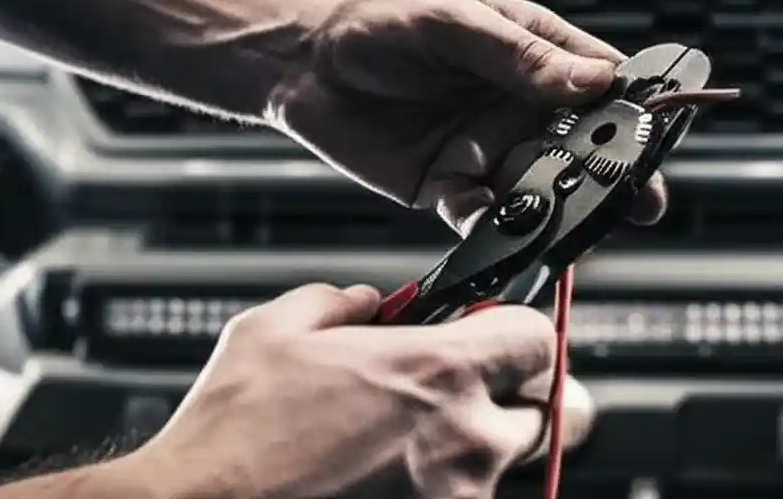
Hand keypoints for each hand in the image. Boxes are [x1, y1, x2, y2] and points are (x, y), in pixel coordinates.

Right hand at [112, 284, 594, 498]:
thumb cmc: (233, 436)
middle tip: (460, 390)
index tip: (492, 331)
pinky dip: (438, 489)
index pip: (538, 339)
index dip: (516, 329)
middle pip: (548, 412)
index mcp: (436, 372)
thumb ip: (339, 303)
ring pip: (503, 467)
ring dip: (472, 449)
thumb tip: (368, 304)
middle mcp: (463, 442)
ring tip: (400, 446)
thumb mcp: (275, 329)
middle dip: (512, 394)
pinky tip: (379, 480)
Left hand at [265, 0, 666, 233]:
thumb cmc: (377, 25)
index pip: (600, 81)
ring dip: (558, 206)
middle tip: (641, 201)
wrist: (301, 65)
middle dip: (613, 174)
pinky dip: (496, 230)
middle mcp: (517, 105)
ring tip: (569, 221)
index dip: (632, 108)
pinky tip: (500, 231)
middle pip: (582, 145)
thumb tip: (594, 82)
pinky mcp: (448, 185)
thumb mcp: (452, 22)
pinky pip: (483, 217)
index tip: (654, 134)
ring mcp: (485, 149)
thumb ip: (519, 55)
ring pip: (539, 187)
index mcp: (531, 53)